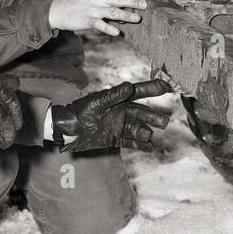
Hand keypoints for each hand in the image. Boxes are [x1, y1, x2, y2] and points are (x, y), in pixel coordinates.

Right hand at [48, 0, 148, 36]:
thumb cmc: (76, 3)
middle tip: (146, 4)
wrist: (57, 10)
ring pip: (112, 11)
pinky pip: (100, 25)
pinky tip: (117, 32)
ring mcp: (92, 9)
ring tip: (137, 18)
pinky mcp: (87, 20)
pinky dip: (108, 28)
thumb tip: (123, 4)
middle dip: (134, 1)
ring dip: (125, 14)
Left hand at [50, 78, 171, 152]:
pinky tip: (149, 147)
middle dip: (152, 116)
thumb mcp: (96, 103)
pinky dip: (140, 144)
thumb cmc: (78, 112)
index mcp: (116, 99)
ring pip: (136, 127)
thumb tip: (129, 87)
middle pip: (141, 112)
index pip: (137, 92)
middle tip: (164, 121)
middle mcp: (120, 111)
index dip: (151, 88)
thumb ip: (113, 96)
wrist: (66, 131)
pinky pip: (130, 141)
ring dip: (145, 131)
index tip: (166, 86)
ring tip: (149, 135)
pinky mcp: (114, 138)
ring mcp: (118, 125)